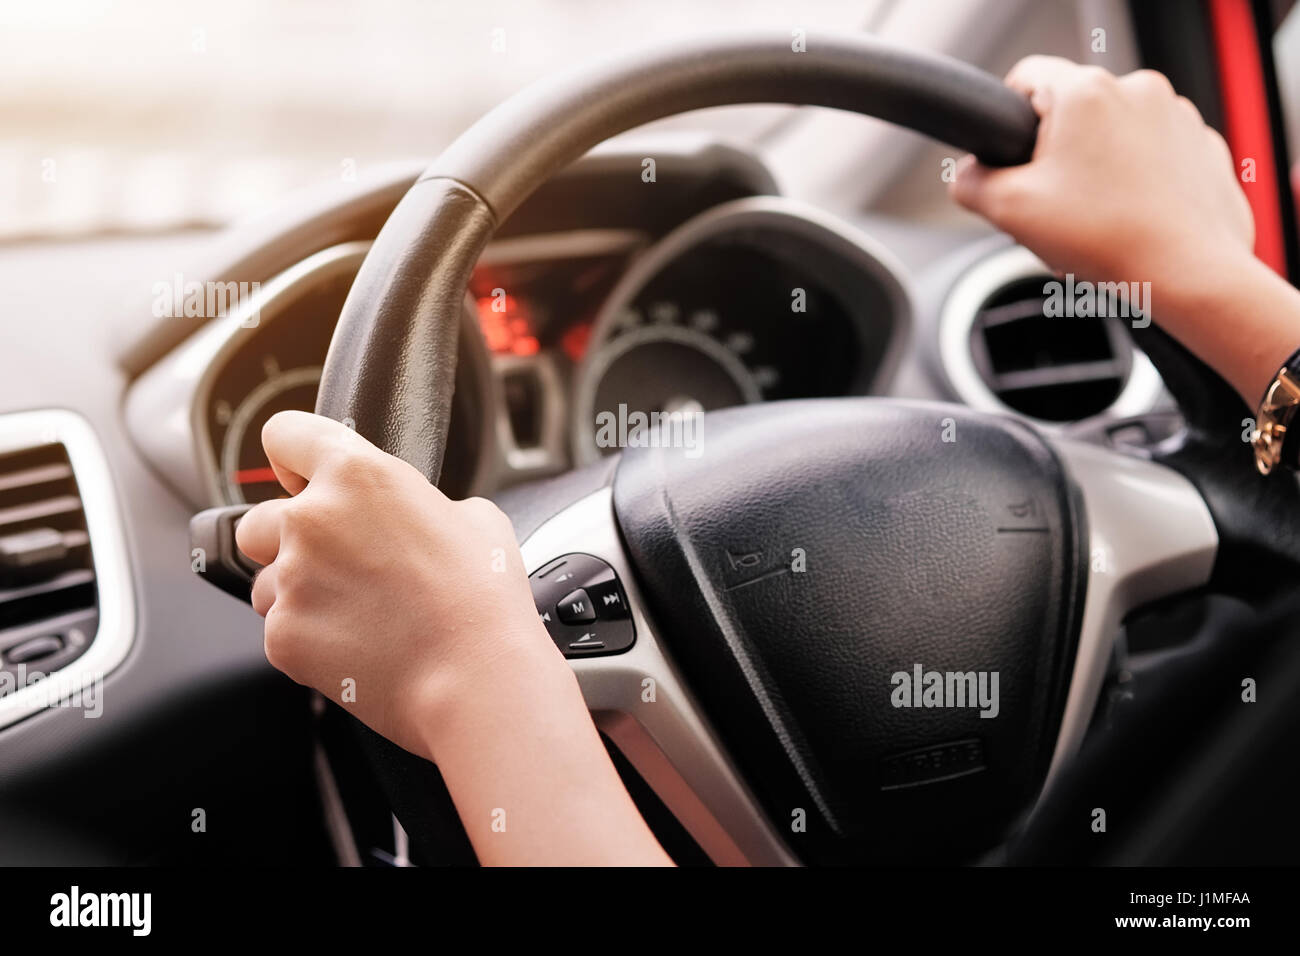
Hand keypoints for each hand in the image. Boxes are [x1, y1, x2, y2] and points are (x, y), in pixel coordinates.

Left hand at [235, 411, 563, 761]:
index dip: (293, 455)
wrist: (475, 677)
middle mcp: (312, 520)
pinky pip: (281, 628)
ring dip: (297, 591)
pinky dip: (310, 636)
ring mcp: (291, 579)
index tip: (300, 475)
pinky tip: (358, 644)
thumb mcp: (474, 518)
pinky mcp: (283, 634)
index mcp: (358, 476)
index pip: (286, 434)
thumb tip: (413, 515)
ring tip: (356, 613)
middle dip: (288, 540)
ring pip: (267, 579)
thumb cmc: (482, 599)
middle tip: (340, 565)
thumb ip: (421, 503)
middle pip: (260, 519)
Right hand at [952, 56, 1254, 315]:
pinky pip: (1153, 155)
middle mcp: (1137, 91)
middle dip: (1055, 157)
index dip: (1007, 120)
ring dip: (1096, 170)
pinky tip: (1130, 218)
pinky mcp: (1201, 146)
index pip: (1024, 77)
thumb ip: (969, 183)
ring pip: (1113, 134)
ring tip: (1096, 218)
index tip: (1013, 160)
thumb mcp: (1009, 211)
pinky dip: (1137, 182)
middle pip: (1070, 112)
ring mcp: (1177, 116)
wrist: (1189, 272)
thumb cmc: (1109, 238)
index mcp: (1085, 94)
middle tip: (1054, 205)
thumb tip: (967, 175)